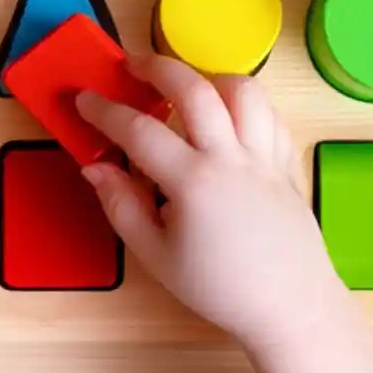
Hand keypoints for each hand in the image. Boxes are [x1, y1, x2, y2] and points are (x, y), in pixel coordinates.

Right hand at [76, 55, 372, 372]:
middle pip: (194, 88)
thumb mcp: (156, 256)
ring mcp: (265, 156)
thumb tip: (95, 167)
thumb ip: (121, 206)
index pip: (139, 130)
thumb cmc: (219, 288)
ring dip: (209, 77)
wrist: (288, 306)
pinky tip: (227, 118)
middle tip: (131, 66)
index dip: (105, 111)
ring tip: (187, 87)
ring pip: (243, 89)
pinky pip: (269, 114)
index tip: (84, 99)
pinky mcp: (287, 163)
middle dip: (157, 67)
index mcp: (194, 182)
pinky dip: (245, 105)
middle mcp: (232, 158)